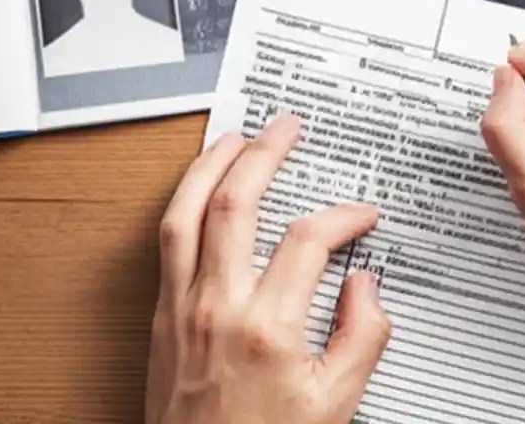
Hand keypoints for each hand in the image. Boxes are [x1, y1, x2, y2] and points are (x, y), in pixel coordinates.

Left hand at [146, 114, 390, 423]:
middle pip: (235, 206)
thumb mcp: (337, 403)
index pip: (308, 240)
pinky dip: (182, 204)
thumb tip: (364, 285)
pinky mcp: (160, 318)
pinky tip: (199, 191)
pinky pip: (166, 243)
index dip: (344, 216)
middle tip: (285, 128)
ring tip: (232, 139)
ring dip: (209, 167)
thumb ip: (363, 336)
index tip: (363, 216)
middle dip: (264, 155)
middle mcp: (217, 307)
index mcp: (267, 327)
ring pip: (185, 215)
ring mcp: (181, 309)